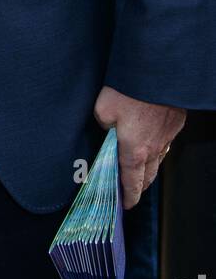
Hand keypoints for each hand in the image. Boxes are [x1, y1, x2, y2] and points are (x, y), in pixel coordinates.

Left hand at [93, 85, 184, 208]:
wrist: (157, 73)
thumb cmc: (127, 91)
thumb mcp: (102, 109)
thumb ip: (104, 125)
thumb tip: (109, 128)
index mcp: (134, 151)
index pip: (132, 183)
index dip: (129, 197)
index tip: (126, 205)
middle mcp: (154, 149)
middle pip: (148, 176)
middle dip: (139, 187)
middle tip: (132, 191)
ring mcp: (167, 136)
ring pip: (159, 160)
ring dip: (150, 169)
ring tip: (141, 171)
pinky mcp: (175, 123)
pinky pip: (166, 144)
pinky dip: (159, 150)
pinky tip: (153, 143)